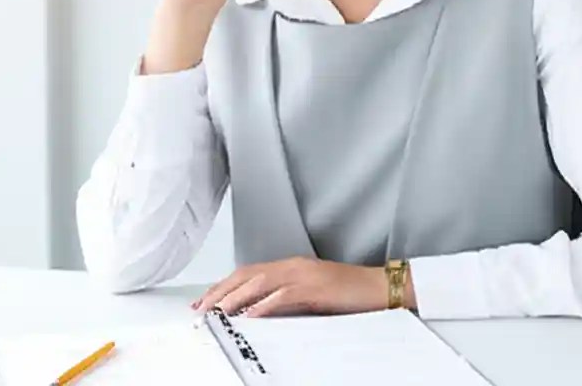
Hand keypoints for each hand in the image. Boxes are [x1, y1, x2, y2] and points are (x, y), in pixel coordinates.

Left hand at [191, 256, 405, 317]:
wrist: (379, 287)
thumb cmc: (349, 292)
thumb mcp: (310, 294)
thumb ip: (285, 298)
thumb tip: (257, 312)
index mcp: (290, 266)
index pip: (248, 273)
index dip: (224, 286)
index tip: (206, 301)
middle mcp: (293, 266)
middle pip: (246, 275)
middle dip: (221, 291)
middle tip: (202, 308)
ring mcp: (303, 274)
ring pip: (259, 283)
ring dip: (235, 298)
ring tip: (217, 312)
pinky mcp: (315, 287)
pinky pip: (283, 295)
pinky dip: (263, 305)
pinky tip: (250, 315)